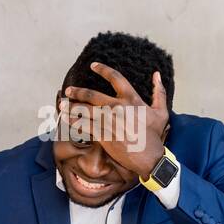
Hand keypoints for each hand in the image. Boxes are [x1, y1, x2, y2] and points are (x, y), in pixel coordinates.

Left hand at [63, 62, 169, 177]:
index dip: (103, 69)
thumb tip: (157, 74)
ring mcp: (108, 120)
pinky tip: (66, 120)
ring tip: (62, 104)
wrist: (149, 157)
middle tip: (68, 90)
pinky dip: (73, 122)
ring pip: (84, 110)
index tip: (93, 65)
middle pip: (91, 94)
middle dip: (77, 91)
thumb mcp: (161, 112)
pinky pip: (83, 126)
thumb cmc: (155, 136)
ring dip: (71, 107)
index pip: (115, 77)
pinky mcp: (102, 134)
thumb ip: (158, 91)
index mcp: (131, 98)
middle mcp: (117, 107)